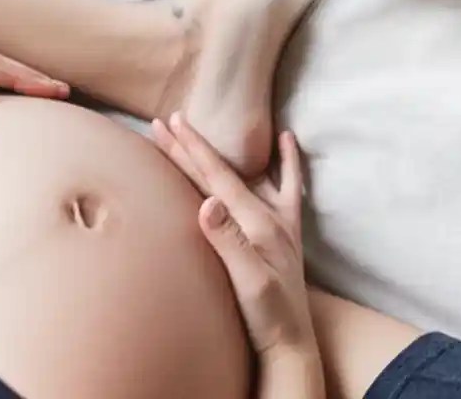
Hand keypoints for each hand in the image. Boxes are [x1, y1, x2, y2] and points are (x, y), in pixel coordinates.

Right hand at [151, 113, 316, 359]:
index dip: (191, 149)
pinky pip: (288, 188)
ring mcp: (278, 223)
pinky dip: (289, 162)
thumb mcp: (247, 281)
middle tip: (168, 119)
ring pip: (245, 176)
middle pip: (225, 172)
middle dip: (194, 146)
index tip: (169, 123)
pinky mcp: (284, 235)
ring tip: (207, 129)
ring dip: (223, 152)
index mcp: (257, 223)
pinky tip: (287, 140)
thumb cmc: (268, 315)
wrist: (292, 341)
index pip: (217, 177)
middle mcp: (269, 216)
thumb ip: (229, 241)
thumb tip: (207, 202)